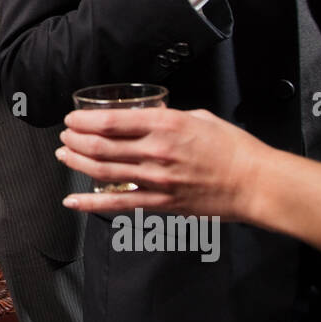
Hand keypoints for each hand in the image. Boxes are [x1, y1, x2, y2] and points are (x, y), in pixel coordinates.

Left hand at [56, 107, 271, 222]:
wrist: (256, 184)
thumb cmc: (233, 149)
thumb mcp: (199, 117)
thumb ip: (168, 117)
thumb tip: (148, 118)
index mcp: (165, 124)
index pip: (110, 121)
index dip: (83, 120)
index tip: (72, 119)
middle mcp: (155, 151)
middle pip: (99, 146)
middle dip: (74, 140)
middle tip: (65, 136)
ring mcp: (156, 180)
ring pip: (102, 172)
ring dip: (77, 162)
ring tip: (64, 155)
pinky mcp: (160, 204)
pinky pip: (118, 204)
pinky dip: (91, 202)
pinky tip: (73, 200)